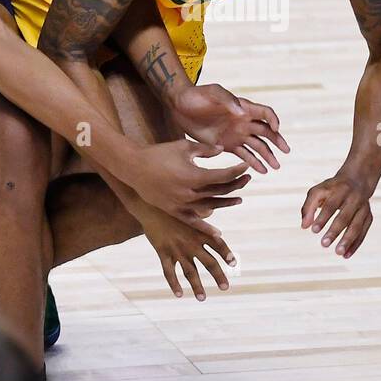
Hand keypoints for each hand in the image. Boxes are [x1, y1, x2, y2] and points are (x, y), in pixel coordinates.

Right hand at [130, 139, 250, 219]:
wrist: (133, 167)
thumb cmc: (159, 153)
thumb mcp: (183, 147)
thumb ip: (205, 149)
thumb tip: (221, 150)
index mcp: (193, 175)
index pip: (222, 176)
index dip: (236, 171)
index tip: (245, 166)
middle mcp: (189, 193)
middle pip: (219, 191)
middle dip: (235, 184)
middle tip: (247, 178)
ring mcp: (181, 204)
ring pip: (209, 206)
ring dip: (225, 203)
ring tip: (239, 199)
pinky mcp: (173, 210)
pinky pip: (192, 221)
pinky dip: (204, 227)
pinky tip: (217, 233)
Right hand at [139, 206, 236, 300]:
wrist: (149, 207)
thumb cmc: (172, 209)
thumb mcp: (190, 213)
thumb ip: (205, 224)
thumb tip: (219, 233)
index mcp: (200, 231)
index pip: (218, 244)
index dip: (227, 254)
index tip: (234, 264)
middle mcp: (191, 242)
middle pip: (209, 262)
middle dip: (218, 276)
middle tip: (225, 288)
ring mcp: (177, 249)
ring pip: (189, 272)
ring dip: (197, 286)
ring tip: (203, 298)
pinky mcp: (163, 252)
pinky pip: (169, 272)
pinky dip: (174, 284)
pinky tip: (179, 294)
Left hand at [170, 83, 289, 173]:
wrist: (179, 106)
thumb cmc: (197, 95)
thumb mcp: (212, 92)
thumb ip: (227, 99)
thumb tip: (242, 112)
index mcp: (243, 107)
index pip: (265, 113)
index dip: (273, 120)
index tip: (276, 130)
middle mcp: (243, 121)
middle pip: (266, 132)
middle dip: (277, 142)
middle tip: (285, 151)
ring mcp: (236, 134)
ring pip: (257, 146)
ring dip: (268, 156)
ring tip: (275, 167)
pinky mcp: (227, 144)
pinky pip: (244, 154)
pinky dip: (253, 162)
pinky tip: (261, 171)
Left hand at [300, 172, 374, 258]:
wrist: (357, 180)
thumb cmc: (332, 189)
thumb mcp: (318, 191)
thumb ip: (308, 207)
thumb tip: (304, 226)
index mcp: (339, 190)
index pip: (331, 205)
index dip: (323, 218)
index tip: (314, 231)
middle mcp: (354, 198)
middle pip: (345, 217)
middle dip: (335, 231)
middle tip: (324, 244)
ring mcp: (363, 208)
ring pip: (357, 226)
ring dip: (348, 240)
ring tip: (337, 252)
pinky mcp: (369, 216)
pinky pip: (363, 232)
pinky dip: (355, 244)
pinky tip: (346, 255)